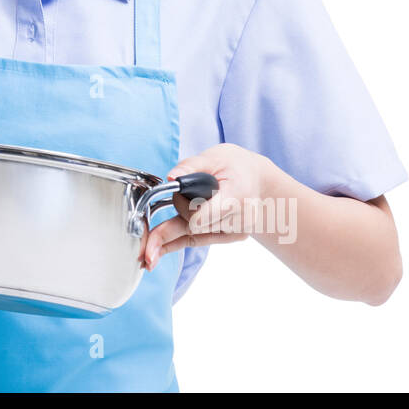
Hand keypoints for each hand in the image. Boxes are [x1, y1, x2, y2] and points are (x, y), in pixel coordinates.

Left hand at [141, 143, 273, 270]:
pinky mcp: (231, 238)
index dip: (184, 209)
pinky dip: (179, 242)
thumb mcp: (216, 156)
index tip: (173, 198)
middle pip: (193, 227)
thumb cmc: (237, 166)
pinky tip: (157, 252)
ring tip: (158, 236)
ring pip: (194, 235)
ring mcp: (236, 232)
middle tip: (146, 249)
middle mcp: (238, 219)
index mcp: (234, 197)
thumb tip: (171, 177)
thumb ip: (192, 166)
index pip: (203, 216)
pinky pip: (199, 240)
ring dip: (176, 228)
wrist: (262, 182)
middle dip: (168, 229)